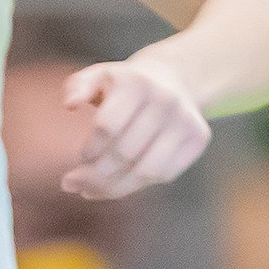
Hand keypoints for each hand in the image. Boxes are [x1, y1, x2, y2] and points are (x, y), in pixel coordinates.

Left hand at [59, 58, 208, 199]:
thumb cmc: (123, 85)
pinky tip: (116, 186)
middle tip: (72, 183)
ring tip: (89, 191)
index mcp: (136, 84)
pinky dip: (138, 185)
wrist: (172, 79)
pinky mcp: (198, 137)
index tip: (81, 157)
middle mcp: (165, 100)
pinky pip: (165, 174)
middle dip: (93, 175)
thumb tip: (70, 105)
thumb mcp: (96, 77)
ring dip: (113, 188)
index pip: (106, 127)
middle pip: (124, 153)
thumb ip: (77, 87)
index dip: (89, 149)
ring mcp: (185, 120)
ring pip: (146, 170)